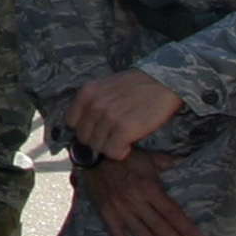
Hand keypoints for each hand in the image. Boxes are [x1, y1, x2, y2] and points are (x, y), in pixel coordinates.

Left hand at [69, 68, 185, 162]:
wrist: (164, 82)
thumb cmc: (136, 85)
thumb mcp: (106, 86)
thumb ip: (92, 101)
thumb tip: (83, 126)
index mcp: (86, 92)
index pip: (71, 122)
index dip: (85, 128)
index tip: (97, 129)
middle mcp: (94, 105)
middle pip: (84, 138)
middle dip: (98, 139)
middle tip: (113, 135)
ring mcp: (109, 118)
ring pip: (98, 147)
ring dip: (110, 146)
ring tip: (123, 137)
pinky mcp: (125, 129)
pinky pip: (113, 153)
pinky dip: (121, 153)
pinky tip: (129, 144)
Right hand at [78, 146, 200, 235]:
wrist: (93, 157)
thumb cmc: (125, 158)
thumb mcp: (149, 157)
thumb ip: (168, 162)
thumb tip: (188, 161)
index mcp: (149, 187)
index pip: (172, 213)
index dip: (187, 229)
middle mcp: (135, 201)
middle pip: (161, 228)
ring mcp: (120, 210)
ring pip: (142, 235)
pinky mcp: (106, 215)